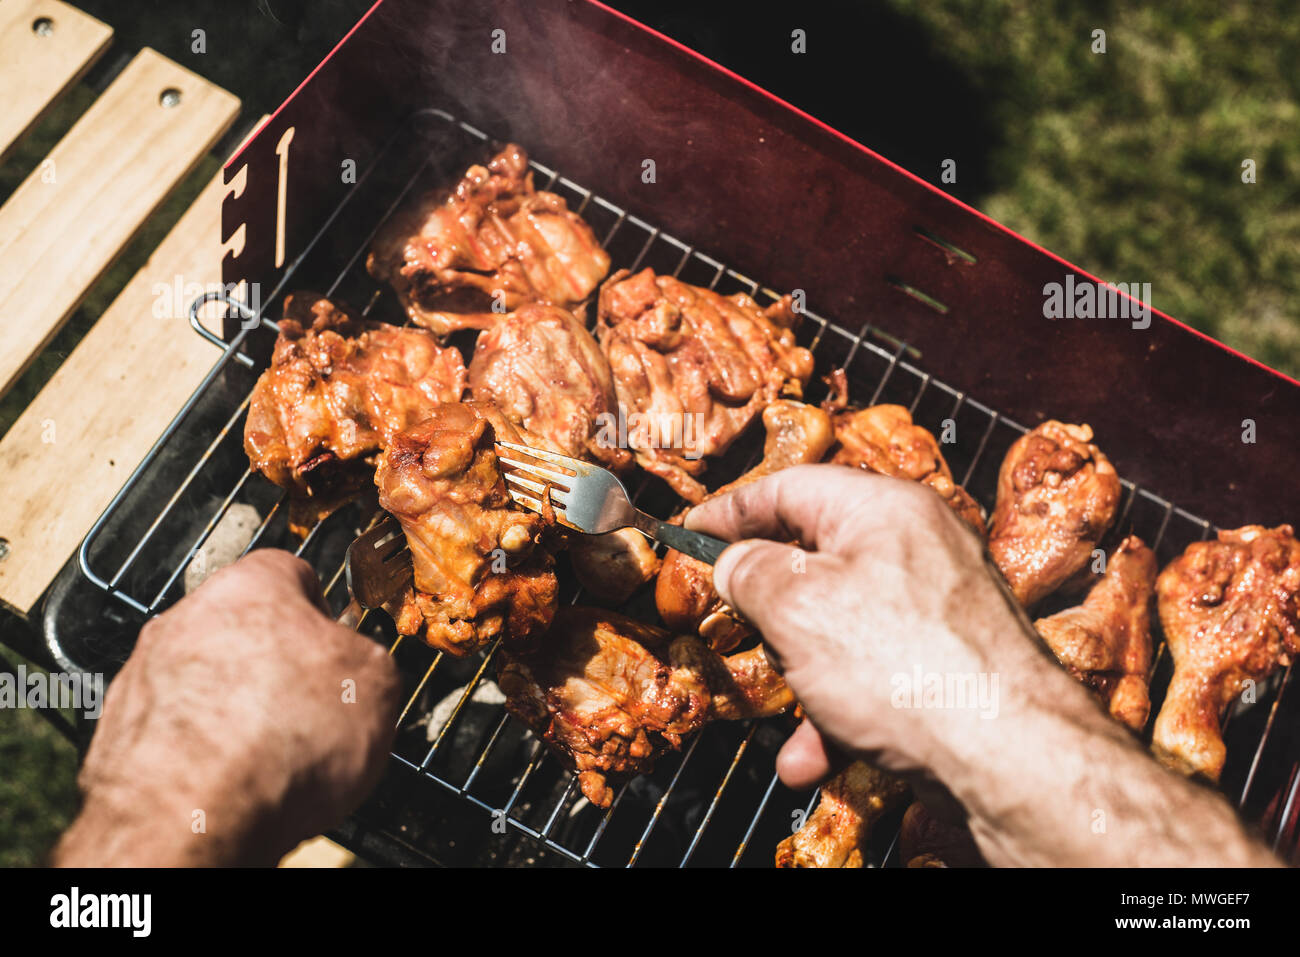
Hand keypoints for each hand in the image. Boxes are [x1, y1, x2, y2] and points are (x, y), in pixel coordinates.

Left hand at [55, 549, 401, 866]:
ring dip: (235, 710)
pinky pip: (174, 732)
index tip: (337, 645)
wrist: (193, 817)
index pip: (293, 574)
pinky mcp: (118, 735)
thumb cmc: (280, 741)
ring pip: (205, 680)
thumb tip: (361, 667)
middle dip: (275, 665)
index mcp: (252, 586)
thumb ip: (368, 658)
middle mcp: (187, 619)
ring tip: (271, 757)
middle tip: (311, 709)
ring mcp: (146, 675)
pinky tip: (232, 782)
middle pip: (243, 629)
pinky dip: (201, 754)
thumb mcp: (377, 684)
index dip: (322, 613)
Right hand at [686, 464, 1032, 781]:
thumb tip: (733, 564)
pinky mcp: (952, 662)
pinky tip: (814, 756)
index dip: (730, 511)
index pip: (789, 488)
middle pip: (817, 561)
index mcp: (883, 509)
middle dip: (771, 610)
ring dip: (802, 677)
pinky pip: (877, 674)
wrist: (1009, 753)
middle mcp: (919, 547)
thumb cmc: (910, 665)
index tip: (693, 532)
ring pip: (843, 629)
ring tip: (790, 717)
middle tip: (735, 628)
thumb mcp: (796, 608)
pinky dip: (839, 710)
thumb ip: (750, 573)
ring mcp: (940, 607)